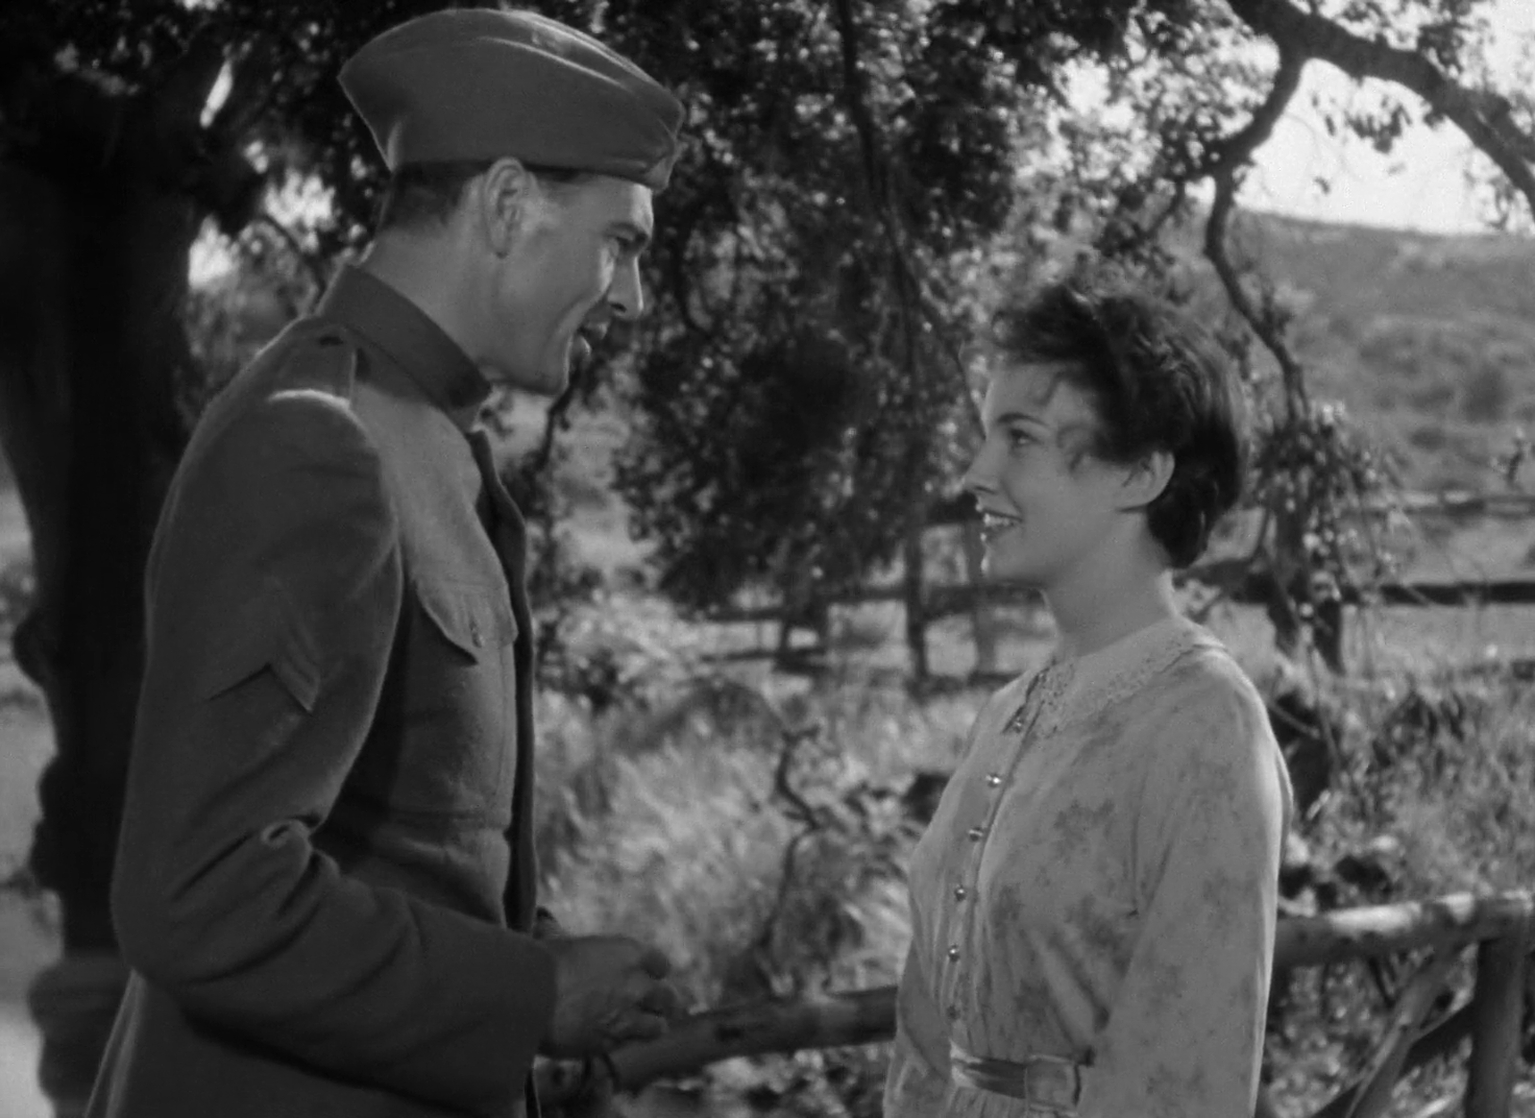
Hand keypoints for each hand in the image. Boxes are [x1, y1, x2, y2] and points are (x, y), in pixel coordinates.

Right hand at [541, 935, 682, 1059]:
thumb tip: (567, 941)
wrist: (529, 996)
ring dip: (650, 1026)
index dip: (653, 971)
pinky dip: (621, 1042)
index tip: (648, 976)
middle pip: (668, 997)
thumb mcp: (570, 945)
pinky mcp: (612, 1043)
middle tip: (652, 1006)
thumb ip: (588, 954)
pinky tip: (608, 1038)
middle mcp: (637, 984)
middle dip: (661, 1002)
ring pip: (658, 1026)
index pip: (660, 964)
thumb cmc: (542, 962)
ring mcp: (628, 1016)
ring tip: (638, 1027)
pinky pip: (628, 1044)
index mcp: (629, 952)